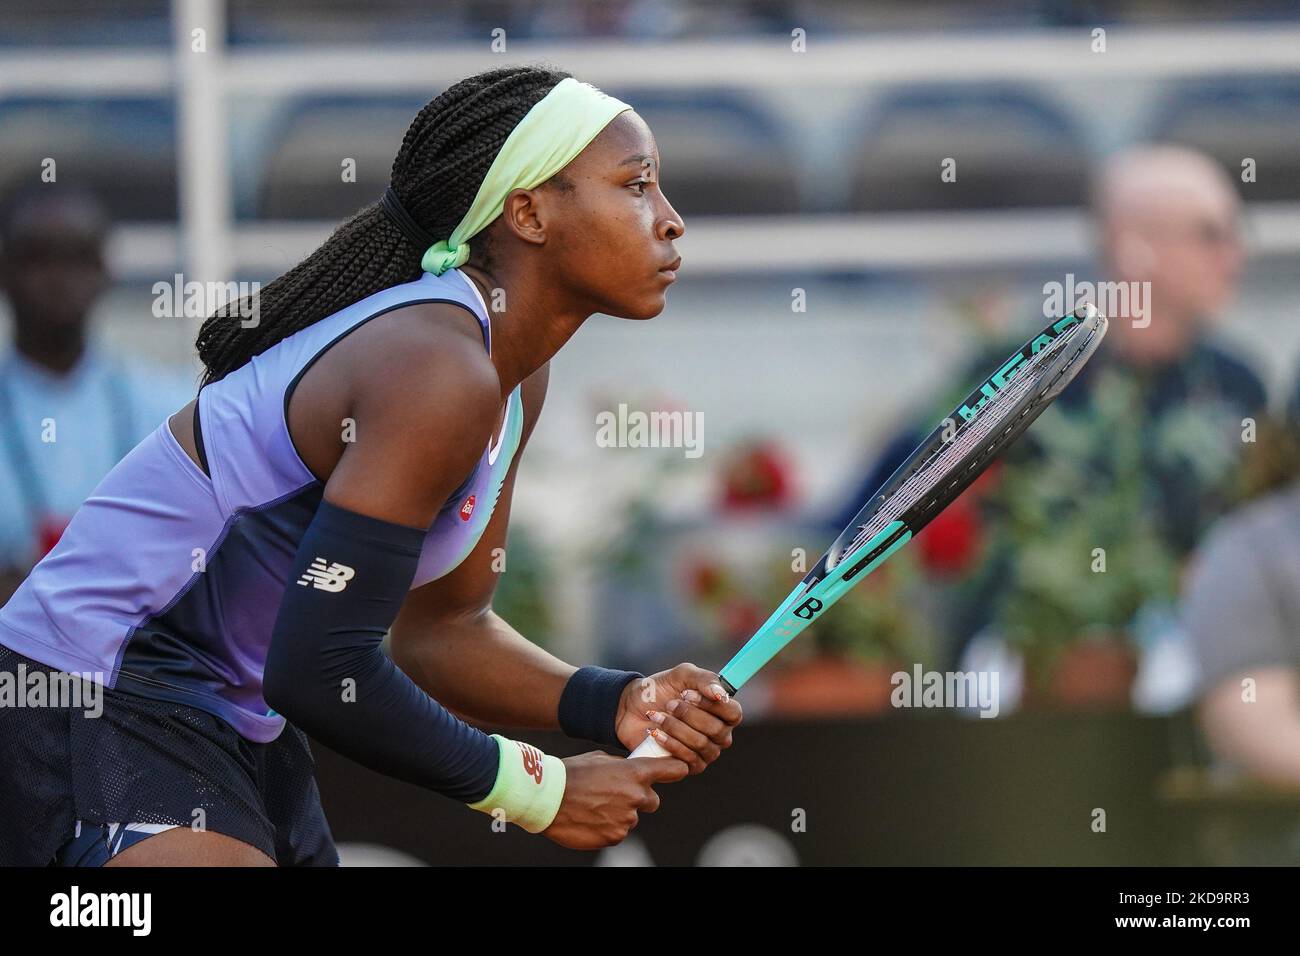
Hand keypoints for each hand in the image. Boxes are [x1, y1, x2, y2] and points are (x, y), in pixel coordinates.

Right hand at [543, 751, 687, 848]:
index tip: (679, 770)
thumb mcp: (599, 759)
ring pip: (632, 817)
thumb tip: (631, 769)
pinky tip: (590, 819)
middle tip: (615, 795)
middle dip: (639, 798)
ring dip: (619, 813)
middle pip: (653, 800)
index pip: (672, 770)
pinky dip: (607, 827)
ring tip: (594, 806)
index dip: (676, 770)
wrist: (546, 798)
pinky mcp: (615, 837)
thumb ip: (621, 765)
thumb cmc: (571, 774)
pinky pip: (618, 832)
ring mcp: (626, 819)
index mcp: (634, 772)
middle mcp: (636, 796)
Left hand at [614, 663, 742, 773]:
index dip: (713, 705)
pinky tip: (655, 732)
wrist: (631, 708)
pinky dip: (669, 742)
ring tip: (657, 716)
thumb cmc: (660, 690)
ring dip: (675, 727)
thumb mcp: (682, 674)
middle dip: (689, 715)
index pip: (734, 713)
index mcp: (722, 712)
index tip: (687, 693)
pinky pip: (687, 759)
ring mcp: (705, 752)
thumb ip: (705, 679)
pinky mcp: (689, 766)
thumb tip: (721, 694)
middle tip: (669, 704)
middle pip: (716, 730)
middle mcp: (718, 734)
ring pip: (700, 744)